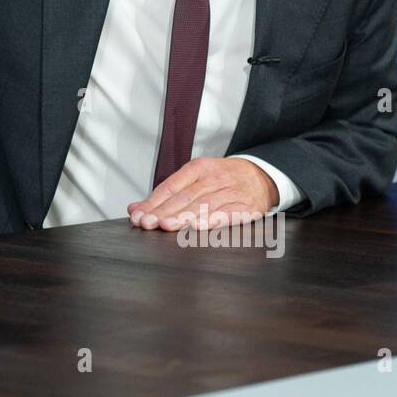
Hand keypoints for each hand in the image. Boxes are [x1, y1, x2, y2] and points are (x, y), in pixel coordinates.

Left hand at [127, 157, 277, 230]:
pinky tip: (198, 227)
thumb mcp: (195, 177)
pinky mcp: (245, 207)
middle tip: (147, 223)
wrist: (261, 176)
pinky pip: (227, 214)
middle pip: (184, 197)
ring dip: (183, 217)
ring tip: (166, 226)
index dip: (152, 202)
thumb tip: (135, 208)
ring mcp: (229, 192)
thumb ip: (166, 194)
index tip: (137, 215)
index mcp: (198, 168)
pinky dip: (212, 221)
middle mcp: (212, 179)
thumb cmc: (221, 179)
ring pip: (203, 205)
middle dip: (163, 211)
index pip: (170, 186)